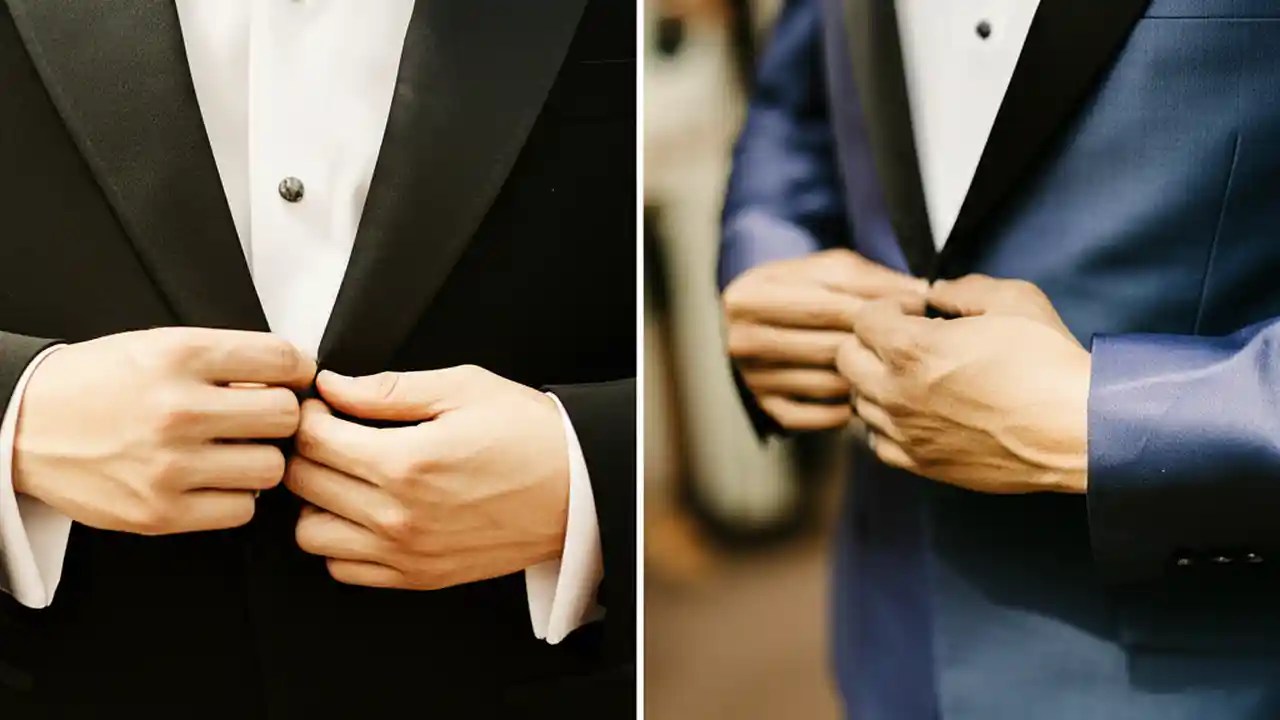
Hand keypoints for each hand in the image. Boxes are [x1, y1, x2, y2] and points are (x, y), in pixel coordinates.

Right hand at [14, 328, 314, 533]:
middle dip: (280, 416)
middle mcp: (177, 410)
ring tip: (232, 450)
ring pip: (271, 468)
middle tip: (260, 418)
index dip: (298, 370)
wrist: (21, 424)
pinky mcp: (160, 513)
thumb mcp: (160, 345)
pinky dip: (234, 496)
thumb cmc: (99, 382)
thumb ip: (228, 357)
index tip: (294, 379)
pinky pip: (241, 509)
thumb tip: (297, 372)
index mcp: (180, 356)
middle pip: (286, 417)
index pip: (283, 360)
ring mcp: (169, 466)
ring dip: (259, 459)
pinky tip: (212, 479)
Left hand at [286, 366, 569, 589]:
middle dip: (306, 450)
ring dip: (317, 501)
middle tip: (331, 433)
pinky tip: (365, 514)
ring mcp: (406, 552)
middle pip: (302, 483)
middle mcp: (398, 514)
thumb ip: (388, 390)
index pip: (312, 439)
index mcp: (406, 461)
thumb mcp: (462, 388)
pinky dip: (341, 543)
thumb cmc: (529, 435)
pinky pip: (344, 569)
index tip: (323, 405)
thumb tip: (334, 387)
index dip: (309, 413)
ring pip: (311, 534)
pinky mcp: (419, 576)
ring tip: (346, 477)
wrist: (580, 489)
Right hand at [723, 248, 925, 430]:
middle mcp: (742, 341)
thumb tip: (920, 297)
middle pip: (830, 347)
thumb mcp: (826, 271)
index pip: (825, 307)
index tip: (915, 306)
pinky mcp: (767, 409)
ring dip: (866, 377)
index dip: (875, 307)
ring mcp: (753, 380)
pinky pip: (823, 417)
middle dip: (875, 343)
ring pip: (831, 384)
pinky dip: (848, 408)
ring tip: (886, 362)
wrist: (757, 323)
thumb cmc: (800, 290)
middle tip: (910, 339)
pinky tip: (858, 391)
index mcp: (749, 297)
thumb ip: (870, 279)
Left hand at [835, 276, 1089, 493]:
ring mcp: (906, 433)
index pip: (862, 319)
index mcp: (912, 350)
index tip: (914, 310)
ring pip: (858, 402)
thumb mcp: (1014, 299)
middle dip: (869, 341)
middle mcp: (897, 393)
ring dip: (874, 382)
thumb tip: (937, 293)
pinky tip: (916, 412)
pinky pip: (877, 442)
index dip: (888, 307)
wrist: (1080, 430)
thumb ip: (963, 288)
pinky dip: (887, 424)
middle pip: (845, 359)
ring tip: (911, 376)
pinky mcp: (922, 464)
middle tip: (903, 339)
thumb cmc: (1050, 363)